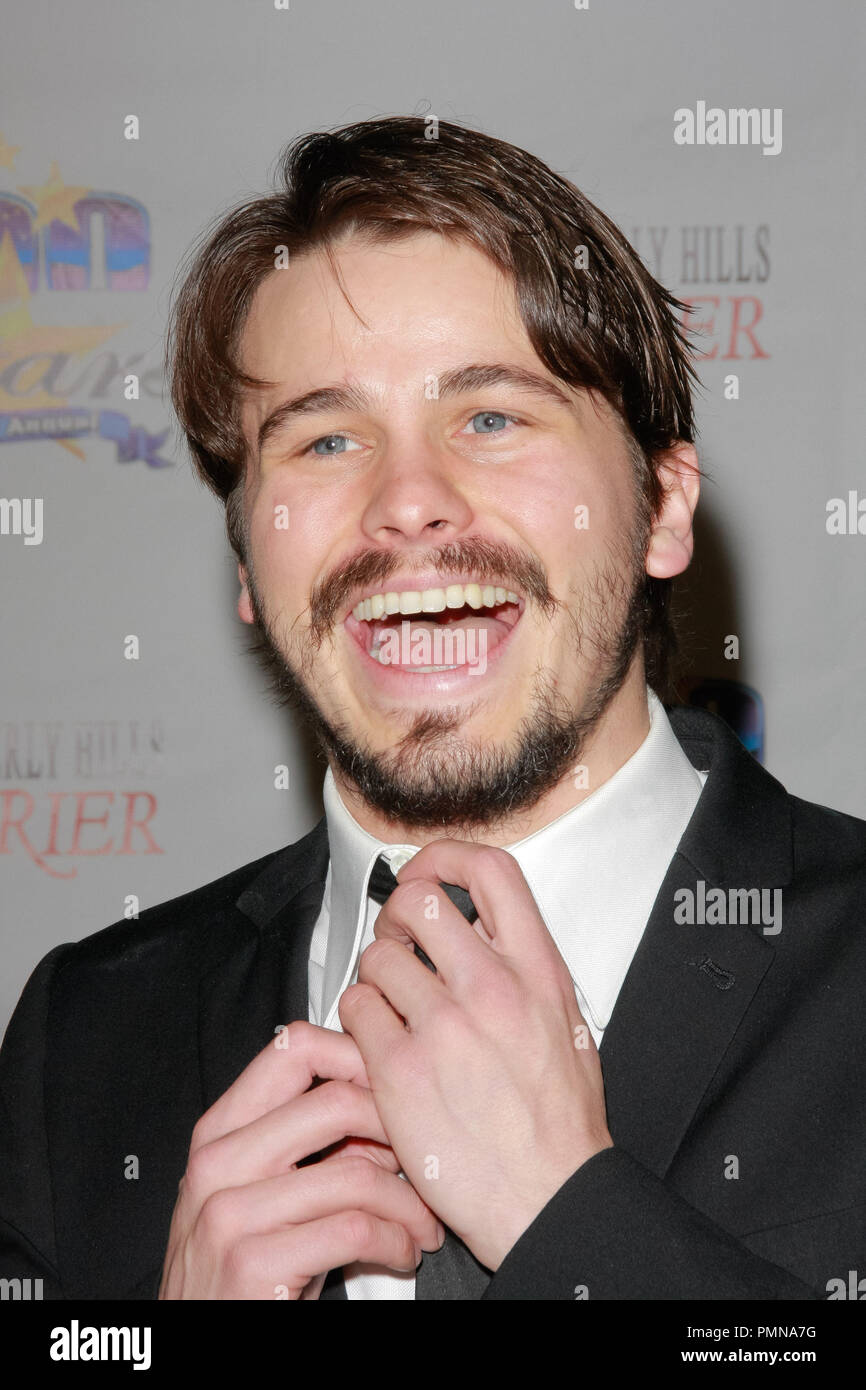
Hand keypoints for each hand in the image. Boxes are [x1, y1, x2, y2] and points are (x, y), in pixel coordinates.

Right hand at [158, 1021, 443, 1298]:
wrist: (198, 1345)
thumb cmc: (237, 1276)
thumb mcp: (257, 1194)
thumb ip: (302, 1145)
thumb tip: (377, 1107)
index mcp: (218, 1133)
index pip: (292, 1048)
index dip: (356, 1057)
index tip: (392, 1087)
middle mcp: (216, 1164)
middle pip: (334, 1101)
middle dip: (397, 1129)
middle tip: (420, 1159)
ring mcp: (229, 1214)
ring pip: (356, 1174)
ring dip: (409, 1203)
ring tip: (421, 1223)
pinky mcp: (252, 1264)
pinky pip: (355, 1230)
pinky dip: (397, 1242)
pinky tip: (401, 1252)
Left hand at [339, 842, 612, 1271]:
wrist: (549, 1200)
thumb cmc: (560, 1125)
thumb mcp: (568, 1024)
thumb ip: (524, 969)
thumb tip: (482, 929)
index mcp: (539, 971)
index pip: (490, 870)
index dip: (447, 856)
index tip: (428, 870)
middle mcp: (492, 989)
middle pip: (419, 902)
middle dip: (397, 919)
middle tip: (398, 945)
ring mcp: (445, 1027)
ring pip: (377, 956)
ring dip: (375, 977)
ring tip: (391, 1008)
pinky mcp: (401, 1070)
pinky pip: (355, 1010)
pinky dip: (357, 1021)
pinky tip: (377, 1044)